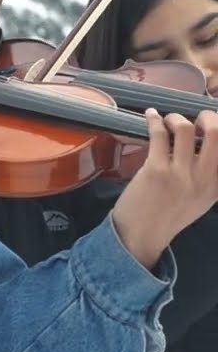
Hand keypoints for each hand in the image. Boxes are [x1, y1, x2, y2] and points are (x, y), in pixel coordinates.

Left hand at [113, 109, 217, 267]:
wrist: (142, 235)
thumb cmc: (169, 215)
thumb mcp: (201, 198)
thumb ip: (209, 176)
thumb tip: (207, 146)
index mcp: (217, 184)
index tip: (212, 122)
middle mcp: (204, 177)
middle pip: (216, 132)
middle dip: (207, 116)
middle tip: (197, 117)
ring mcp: (180, 173)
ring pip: (184, 128)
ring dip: (175, 118)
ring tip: (169, 120)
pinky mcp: (155, 169)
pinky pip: (158, 135)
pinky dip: (154, 120)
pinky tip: (151, 116)